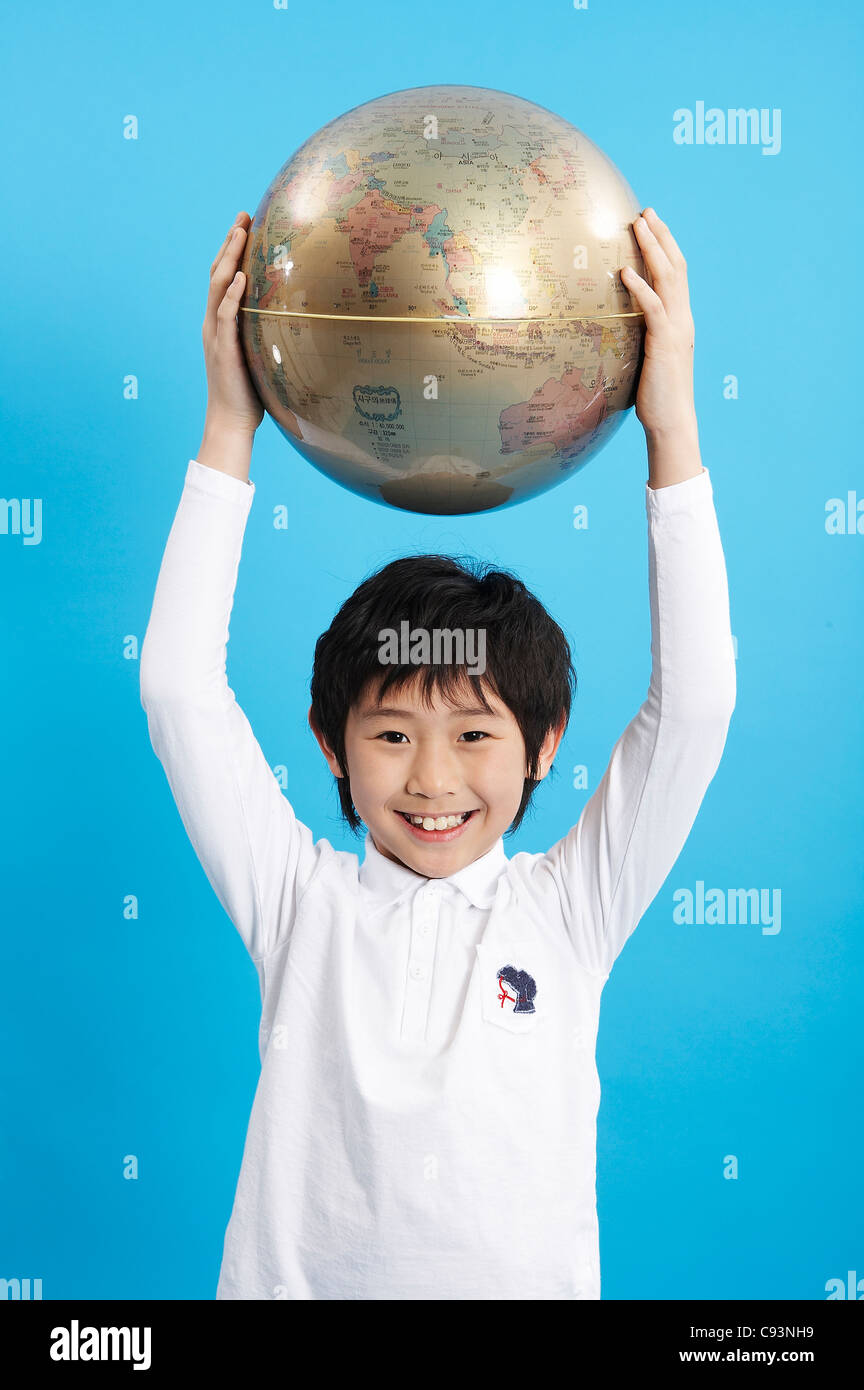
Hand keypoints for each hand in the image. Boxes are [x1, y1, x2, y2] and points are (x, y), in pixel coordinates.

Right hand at [201, 212, 264, 436]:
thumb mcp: (257, 355)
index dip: (232, 251)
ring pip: (218, 288)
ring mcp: (215, 335)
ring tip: (239, 233)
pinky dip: (232, 295)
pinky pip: (226, 316)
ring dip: (229, 258)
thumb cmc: (248, 393)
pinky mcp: (223, 349)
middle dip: (229, 243)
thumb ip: (264, 334)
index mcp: (221, 323)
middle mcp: (213, 323)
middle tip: (242, 215)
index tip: (244, 225)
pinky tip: (241, 277)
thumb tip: (290, 320)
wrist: (230, 421)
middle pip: (218, 274)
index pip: (224, 279)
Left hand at [621, 208, 696, 439]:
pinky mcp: (664, 342)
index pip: (676, 274)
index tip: (651, 224)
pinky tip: (624, 271)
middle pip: (675, 266)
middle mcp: (683, 318)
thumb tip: (621, 325)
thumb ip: (643, 336)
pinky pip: (653, 307)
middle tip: (645, 211)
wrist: (672, 420)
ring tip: (637, 225)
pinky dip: (640, 287)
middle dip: (660, 236)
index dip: (665, 246)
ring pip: (667, 278)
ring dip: (652, 249)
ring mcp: (676, 328)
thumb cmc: (656, 395)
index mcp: (680, 320)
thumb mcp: (649, 357)